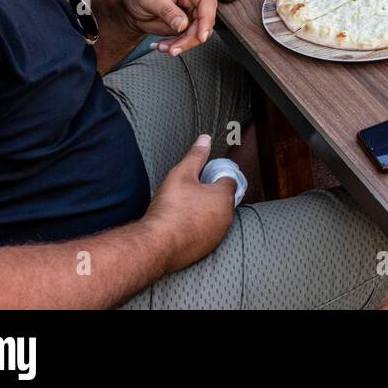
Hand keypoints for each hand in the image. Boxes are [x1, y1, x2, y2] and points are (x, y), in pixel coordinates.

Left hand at [115, 0, 216, 55]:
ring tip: (165, 47)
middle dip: (191, 37)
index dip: (206, 19)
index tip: (201, 36)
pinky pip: (187, 39)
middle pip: (204, 21)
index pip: (206, 2)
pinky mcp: (185, 26)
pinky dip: (177, 45)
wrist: (130, 5)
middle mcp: (193, 0)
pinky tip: (164, 45)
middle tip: (176, 47)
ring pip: (198, 33)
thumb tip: (182, 23)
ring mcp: (190, 14)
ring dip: (183, 44)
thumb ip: (167, 10)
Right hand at [144, 135, 235, 272]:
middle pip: (223, 198)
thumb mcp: (182, 174)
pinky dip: (199, 226)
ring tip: (185, 207)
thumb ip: (195, 155)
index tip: (203, 175)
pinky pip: (207, 232)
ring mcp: (218, 235)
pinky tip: (183, 224)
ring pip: (216, 216)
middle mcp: (226, 217)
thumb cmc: (171, 207)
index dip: (216, 174)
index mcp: (224, 197)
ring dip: (205, 211)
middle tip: (192, 190)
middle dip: (211, 193)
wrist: (157, 244)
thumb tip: (205, 139)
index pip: (229, 179)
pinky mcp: (207, 248)